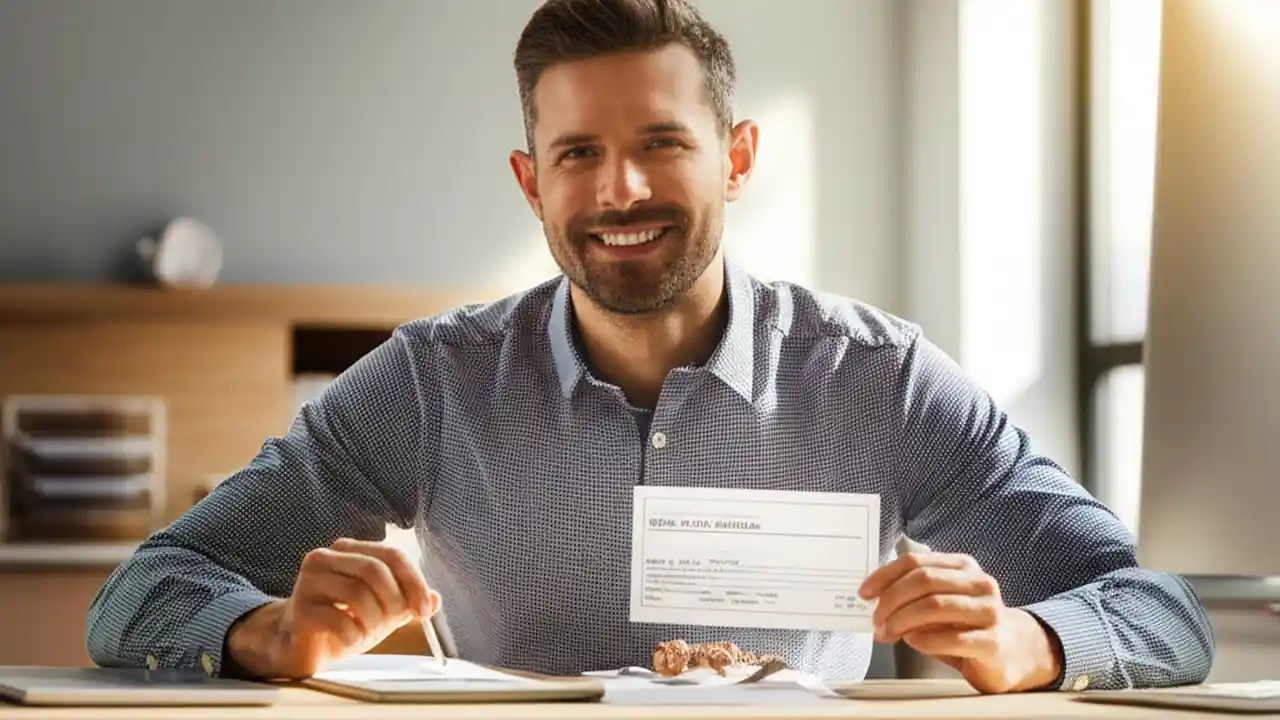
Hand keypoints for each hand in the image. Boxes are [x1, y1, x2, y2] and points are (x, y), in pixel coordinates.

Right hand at [226, 538, 441, 678]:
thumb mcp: (382, 610)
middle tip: (393, 623)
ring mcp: (308, 581)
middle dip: (394, 601)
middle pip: (375, 570)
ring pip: (358, 594)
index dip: (414, 582)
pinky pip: (339, 620)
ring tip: (366, 632)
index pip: (391, 554)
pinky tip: (348, 639)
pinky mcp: (299, 609)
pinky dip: (353, 635)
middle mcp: (326, 558)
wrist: (299, 646)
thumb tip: (436, 599)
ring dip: (373, 621)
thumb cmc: (342, 622)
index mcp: (349, 550)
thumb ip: (408, 601)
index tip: (426, 610)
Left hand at [858, 552, 1061, 693]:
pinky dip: (925, 639)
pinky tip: (913, 641)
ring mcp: (989, 611)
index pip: (916, 561)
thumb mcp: (939, 603)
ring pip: (936, 606)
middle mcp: (979, 583)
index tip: (864, 593)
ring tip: (887, 633)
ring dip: (903, 620)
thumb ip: (913, 594)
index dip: (885, 575)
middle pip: (925, 581)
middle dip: (892, 600)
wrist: (1012, 652)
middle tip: (875, 619)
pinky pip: (953, 638)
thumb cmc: (966, 625)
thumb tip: (873, 598)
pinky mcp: (993, 642)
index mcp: (962, 566)